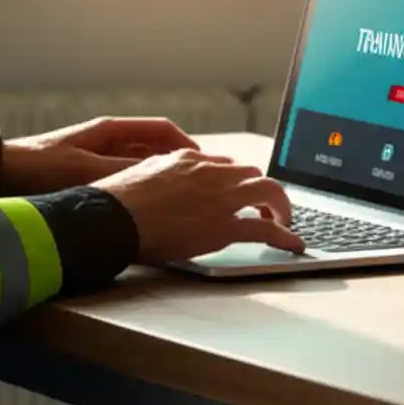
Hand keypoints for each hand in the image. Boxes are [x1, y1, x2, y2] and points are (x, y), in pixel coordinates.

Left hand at [2, 116, 198, 194]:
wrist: (1, 173)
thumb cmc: (41, 166)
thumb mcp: (86, 170)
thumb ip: (122, 172)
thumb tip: (161, 174)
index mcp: (110, 131)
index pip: (162, 131)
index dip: (187, 145)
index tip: (207, 163)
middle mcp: (107, 141)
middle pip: (156, 149)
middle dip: (180, 164)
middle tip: (204, 184)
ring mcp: (98, 158)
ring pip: (141, 166)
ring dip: (161, 179)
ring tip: (184, 199)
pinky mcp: (88, 176)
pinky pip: (125, 180)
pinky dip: (141, 190)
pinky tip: (150, 208)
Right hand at [90, 149, 304, 265]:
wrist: (110, 219)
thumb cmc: (113, 203)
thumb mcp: (136, 177)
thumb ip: (156, 178)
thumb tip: (155, 190)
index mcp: (185, 159)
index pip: (222, 163)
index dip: (233, 179)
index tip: (234, 191)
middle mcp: (208, 172)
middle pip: (250, 172)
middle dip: (260, 190)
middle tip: (263, 207)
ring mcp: (219, 198)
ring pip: (267, 190)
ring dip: (279, 206)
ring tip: (283, 222)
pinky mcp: (224, 227)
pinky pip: (265, 229)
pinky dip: (285, 236)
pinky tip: (293, 245)